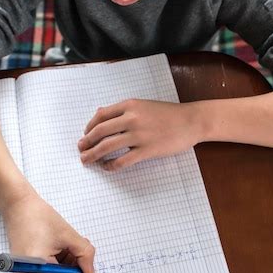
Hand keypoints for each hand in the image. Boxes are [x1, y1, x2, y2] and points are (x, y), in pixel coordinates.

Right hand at [2, 191, 94, 272]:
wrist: (18, 206)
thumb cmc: (39, 216)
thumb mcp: (68, 234)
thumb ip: (84, 254)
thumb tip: (89, 271)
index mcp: (37, 265)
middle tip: (83, 261)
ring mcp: (22, 272)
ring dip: (65, 272)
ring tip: (72, 252)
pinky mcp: (22, 268)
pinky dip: (56, 269)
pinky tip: (62, 252)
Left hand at [78, 99, 201, 170]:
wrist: (191, 121)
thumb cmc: (168, 113)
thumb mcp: (143, 105)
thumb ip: (122, 109)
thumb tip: (99, 112)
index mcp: (129, 105)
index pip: (101, 116)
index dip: (89, 127)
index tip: (85, 135)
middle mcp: (132, 118)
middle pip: (100, 131)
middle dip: (86, 142)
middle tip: (80, 149)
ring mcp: (139, 135)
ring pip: (107, 146)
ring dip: (93, 155)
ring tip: (86, 160)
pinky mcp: (147, 150)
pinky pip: (123, 160)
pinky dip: (111, 165)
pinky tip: (107, 167)